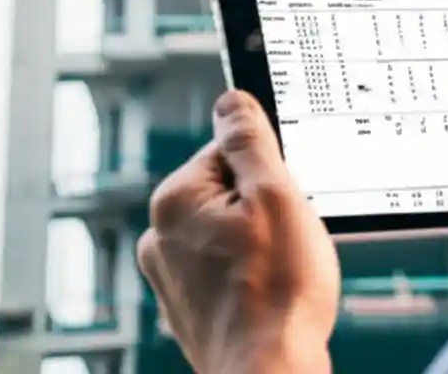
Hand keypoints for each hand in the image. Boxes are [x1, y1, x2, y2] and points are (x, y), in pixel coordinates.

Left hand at [136, 91, 339, 373]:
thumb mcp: (277, 196)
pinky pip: (226, 269)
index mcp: (175, 199)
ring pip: (230, 232)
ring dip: (261, 243)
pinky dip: (251, 276)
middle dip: (266, 208)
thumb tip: (231, 101)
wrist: (269, 372)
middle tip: (288, 240)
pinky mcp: (188, 307)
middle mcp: (160, 236)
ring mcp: (170, 276)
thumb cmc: (277, 293)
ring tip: (281, 273)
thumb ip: (251, 141)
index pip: (229, 150)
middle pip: (229, 191)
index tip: (285, 201)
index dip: (269, 172)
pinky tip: (269, 294)